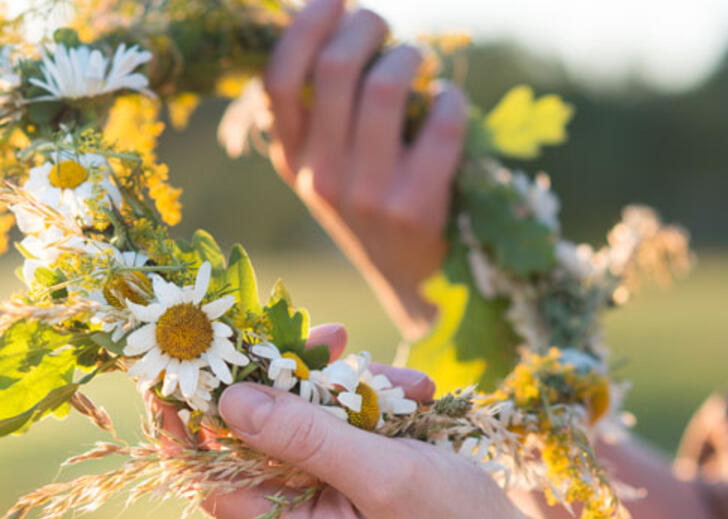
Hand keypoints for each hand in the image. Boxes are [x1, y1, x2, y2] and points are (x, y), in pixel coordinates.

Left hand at [148, 326, 727, 518]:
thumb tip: (229, 397)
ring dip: (347, 389)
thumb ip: (305, 436)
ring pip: (302, 421)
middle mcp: (286, 518)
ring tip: (407, 384)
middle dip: (294, 378)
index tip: (181, 353)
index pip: (201, 467)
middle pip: (256, 431)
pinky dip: (368, 406)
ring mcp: (315, 502)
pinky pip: (336, 430)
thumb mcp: (381, 474)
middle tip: (331, 339)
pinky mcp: (343, 486)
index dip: (182, 412)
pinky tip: (415, 395)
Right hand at [265, 0, 467, 339]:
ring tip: (418, 61)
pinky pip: (439, 121)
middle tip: (385, 27)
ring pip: (384, 86)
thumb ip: (323, 109)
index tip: (334, 0)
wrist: (412, 282)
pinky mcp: (413, 208)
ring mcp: (365, 195)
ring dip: (410, 56)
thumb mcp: (329, 164)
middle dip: (366, 25)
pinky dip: (450, 99)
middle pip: (333, 68)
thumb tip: (333, 25)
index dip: (305, 26)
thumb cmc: (373, 201)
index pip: (277, 80)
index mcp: (290, 160)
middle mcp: (318, 178)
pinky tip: (448, 105)